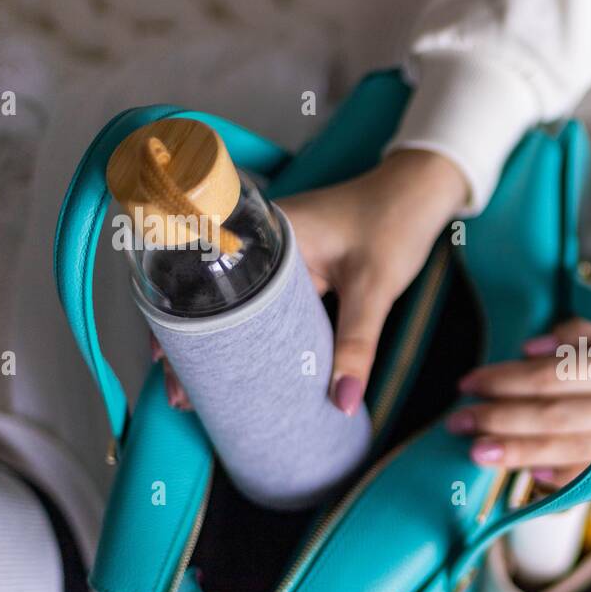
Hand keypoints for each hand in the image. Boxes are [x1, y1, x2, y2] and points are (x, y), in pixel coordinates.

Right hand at [156, 148, 467, 412]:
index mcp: (265, 234)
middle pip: (214, 300)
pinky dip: (257, 333)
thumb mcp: (375, 288)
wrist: (421, 189)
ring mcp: (277, 256)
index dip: (183, 331)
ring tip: (202, 391)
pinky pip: (266, 305)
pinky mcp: (296, 268)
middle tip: (182, 397)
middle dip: (196, 349)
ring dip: (223, 344)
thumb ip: (357, 346)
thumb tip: (343, 402)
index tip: (169, 371)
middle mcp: (261, 242)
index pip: (205, 284)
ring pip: (239, 306)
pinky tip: (250, 365)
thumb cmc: (396, 221)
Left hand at [450, 294, 590, 485]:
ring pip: (572, 454)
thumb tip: (531, 347)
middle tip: (457, 422)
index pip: (557, 376)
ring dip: (519, 455)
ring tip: (477, 453)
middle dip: (501, 421)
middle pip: (556, 419)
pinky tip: (530, 475)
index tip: (470, 380)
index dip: (507, 381)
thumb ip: (588, 324)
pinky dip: (564, 479)